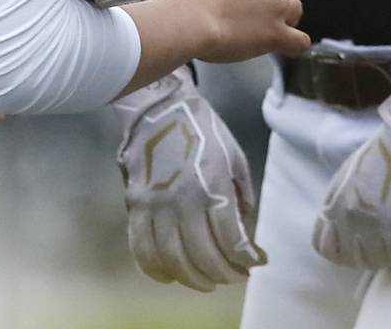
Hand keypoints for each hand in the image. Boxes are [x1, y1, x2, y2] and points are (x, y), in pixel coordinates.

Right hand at [115, 67, 263, 288]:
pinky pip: (141, 249)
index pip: (231, 237)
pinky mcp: (134, 206)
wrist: (160, 106)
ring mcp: (155, 204)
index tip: (256, 263)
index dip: (246, 258)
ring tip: (208, 282)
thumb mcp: (234, 154)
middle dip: (223, 273)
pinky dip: (157, 270)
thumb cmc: (203, 128)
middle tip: (234, 277)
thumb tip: (242, 222)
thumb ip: (241, 191)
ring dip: (193, 278)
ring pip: (173, 259)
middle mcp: (183, 198)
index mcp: (213, 183)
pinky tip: (172, 275)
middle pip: (203, 254)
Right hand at [184, 0, 310, 62]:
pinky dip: (294, 46)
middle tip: (251, 15)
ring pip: (295, 11)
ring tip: (262, 30)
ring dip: (284, 21)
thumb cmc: (197, 0)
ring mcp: (279, 6)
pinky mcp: (278, 33)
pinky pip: (301, 41)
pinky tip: (285, 48)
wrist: (192, 20)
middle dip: (273, 2)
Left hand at [313, 83, 390, 268]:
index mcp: (334, 206)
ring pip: (381, 261)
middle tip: (389, 240)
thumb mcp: (348, 173)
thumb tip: (340, 222)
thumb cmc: (384, 151)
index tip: (360, 242)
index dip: (343, 248)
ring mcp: (374, 229)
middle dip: (371, 254)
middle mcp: (349, 221)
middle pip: (354, 259)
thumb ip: (339, 200)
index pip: (325, 247)